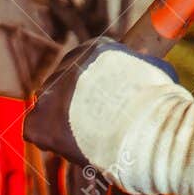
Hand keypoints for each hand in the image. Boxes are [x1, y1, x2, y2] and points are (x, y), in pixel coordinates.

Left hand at [22, 37, 193, 194]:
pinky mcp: (41, 117)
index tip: (93, 102)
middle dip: (69, 101)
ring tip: (77, 138)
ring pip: (46, 103)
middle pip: (61, 81)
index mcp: (97, 48)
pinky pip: (34, 127)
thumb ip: (144, 68)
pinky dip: (45, 137)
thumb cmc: (159, 106)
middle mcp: (71, 63)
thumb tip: (150, 69)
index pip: (80, 62)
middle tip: (85, 123)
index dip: (85, 86)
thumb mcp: (157, 72)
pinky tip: (60, 146)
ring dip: (58, 118)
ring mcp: (53, 89)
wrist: (144, 129)